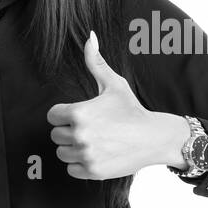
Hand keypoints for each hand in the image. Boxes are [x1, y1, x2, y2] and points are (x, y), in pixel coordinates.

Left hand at [47, 31, 190, 178]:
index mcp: (79, 113)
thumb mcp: (113, 84)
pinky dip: (81, 164)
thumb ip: (95, 62)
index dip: (65, 115)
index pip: (52, 116)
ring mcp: (85, 154)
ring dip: (74, 148)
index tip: (81, 115)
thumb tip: (89, 36)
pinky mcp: (92, 171)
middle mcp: (79, 135)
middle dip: (69, 131)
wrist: (155, 137)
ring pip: (62, 153)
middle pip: (56, 135)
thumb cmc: (132, 109)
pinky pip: (71, 169)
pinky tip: (97, 153)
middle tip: (91, 128)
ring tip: (94, 141)